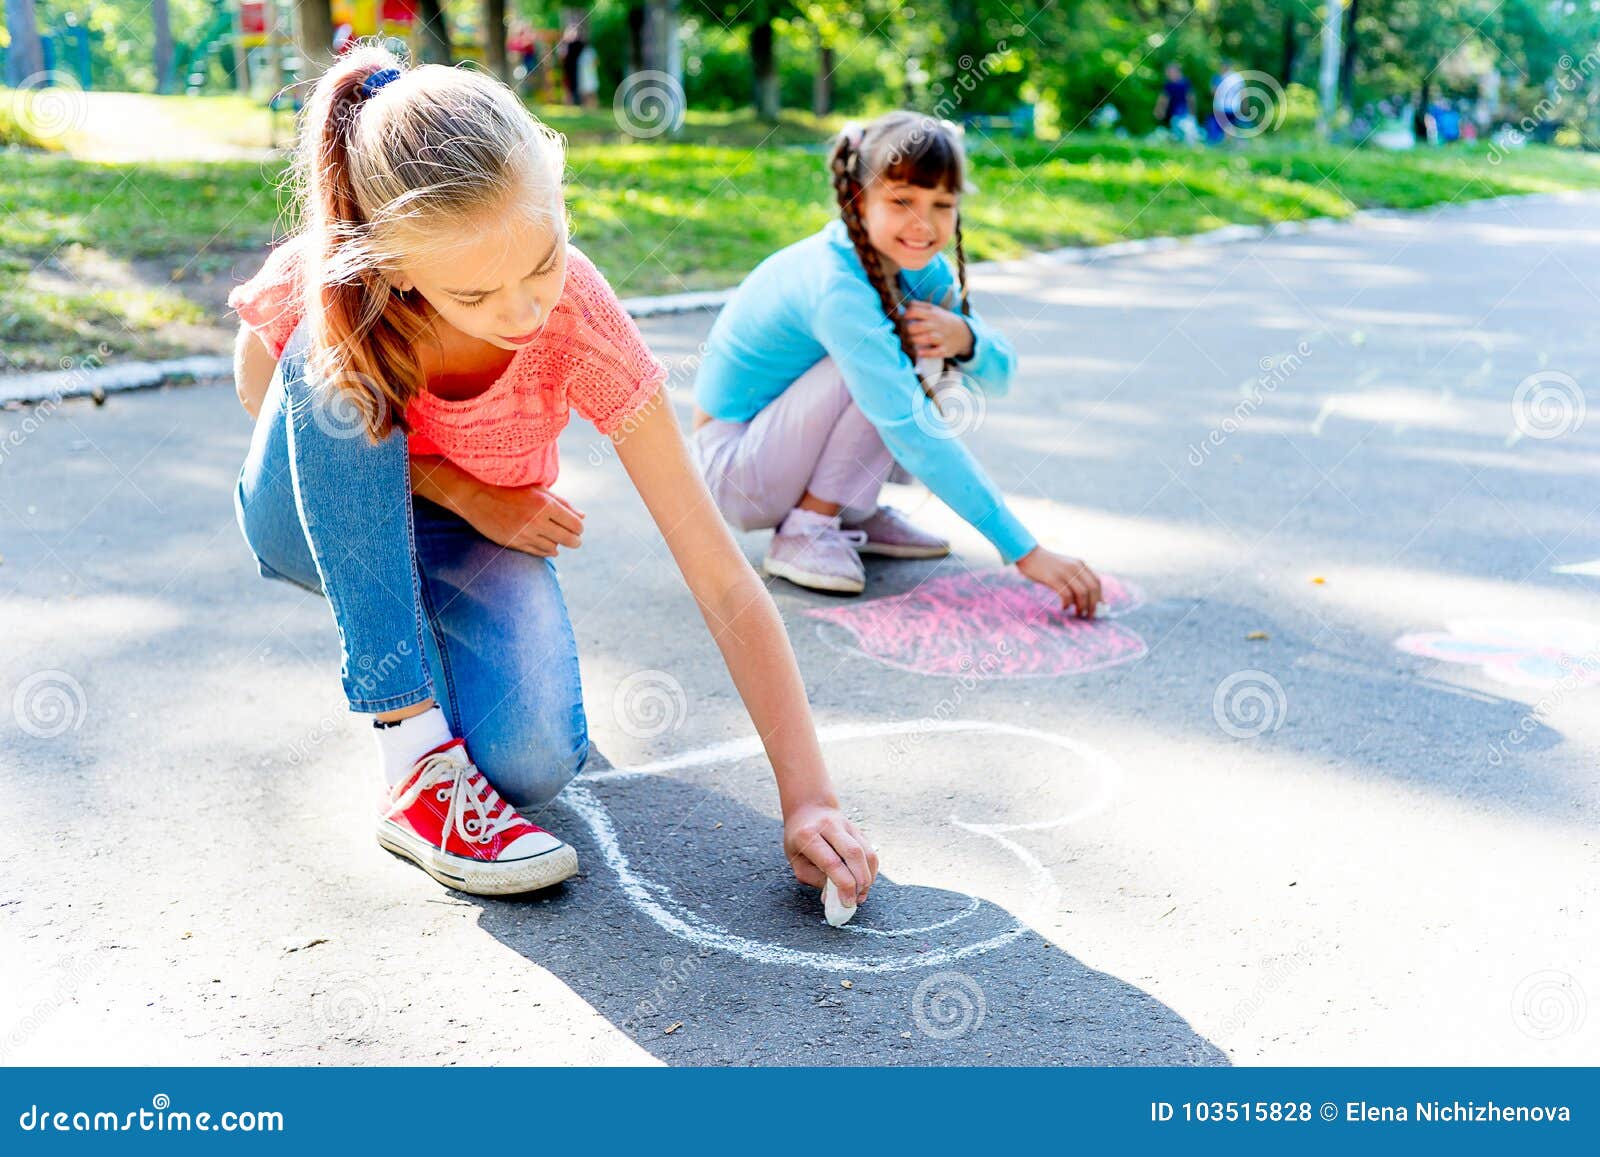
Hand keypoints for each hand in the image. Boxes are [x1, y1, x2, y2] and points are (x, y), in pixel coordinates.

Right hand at [462, 481, 584, 556]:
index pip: (576, 524)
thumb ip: (562, 503)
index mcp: (545, 504)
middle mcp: (537, 521)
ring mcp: (525, 534)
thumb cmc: (511, 489)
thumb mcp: (538, 490)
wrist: (478, 497)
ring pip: (554, 547)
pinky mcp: (515, 543)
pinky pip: (539, 552)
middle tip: (574, 538)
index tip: (577, 527)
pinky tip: (549, 546)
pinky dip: (547, 550)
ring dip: (559, 544)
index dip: (579, 528)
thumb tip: (583, 516)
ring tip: (557, 538)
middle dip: (575, 540)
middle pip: (569, 539)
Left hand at [783, 800, 878, 906]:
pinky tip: (864, 882)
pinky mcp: (858, 829)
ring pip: (866, 852)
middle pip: (854, 853)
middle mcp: (829, 826)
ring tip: (861, 894)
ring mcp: (846, 825)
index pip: (831, 862)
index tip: (846, 903)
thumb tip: (833, 898)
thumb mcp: (796, 861)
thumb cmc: (799, 840)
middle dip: (860, 881)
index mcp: (808, 835)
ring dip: (868, 877)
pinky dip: (870, 870)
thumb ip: (814, 879)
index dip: (843, 885)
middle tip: (857, 900)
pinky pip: (870, 851)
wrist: (809, 809)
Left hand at [902, 298, 974, 359]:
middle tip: (904, 334)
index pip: (913, 311)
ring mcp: (942, 337)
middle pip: (917, 326)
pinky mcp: (945, 350)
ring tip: (909, 342)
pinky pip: (936, 352)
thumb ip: (917, 307)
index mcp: (932, 313)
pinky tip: (919, 352)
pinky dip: (926, 353)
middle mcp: (937, 324)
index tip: (902, 321)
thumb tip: (900, 309)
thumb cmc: (942, 321)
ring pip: (926, 338)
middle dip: (906, 331)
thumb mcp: (933, 310)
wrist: (963, 334)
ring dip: (914, 341)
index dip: (904, 316)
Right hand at [1016, 546, 1103, 617]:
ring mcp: (1065, 572)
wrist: (1028, 554)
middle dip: (1093, 605)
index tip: (1097, 608)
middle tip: (1088, 615)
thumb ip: (1076, 579)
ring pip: (1082, 593)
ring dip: (1082, 606)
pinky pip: (1066, 595)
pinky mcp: (1053, 578)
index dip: (1099, 597)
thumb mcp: (1065, 568)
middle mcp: (1075, 567)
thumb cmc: (1046, 565)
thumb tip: (1086, 599)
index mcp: (1080, 564)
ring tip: (1077, 613)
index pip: (1097, 582)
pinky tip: (1064, 607)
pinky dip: (1067, 604)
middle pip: (1092, 589)